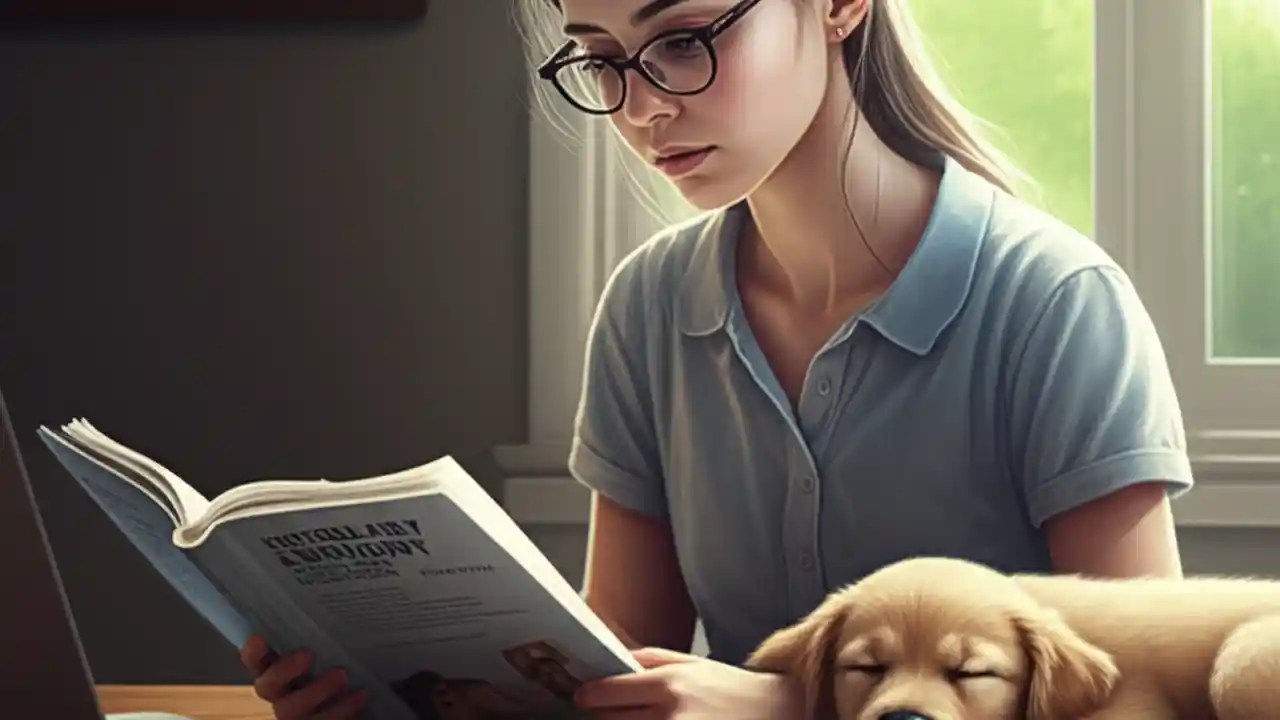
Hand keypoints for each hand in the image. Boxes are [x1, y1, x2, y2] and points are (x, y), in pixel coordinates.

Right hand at [239, 633, 369, 718]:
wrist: (363, 694)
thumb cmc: (346, 665)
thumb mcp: (336, 647)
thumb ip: (324, 635)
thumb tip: (333, 602)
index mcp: (279, 669)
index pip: (256, 660)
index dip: (252, 651)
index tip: (259, 637)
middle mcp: (281, 693)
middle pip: (267, 686)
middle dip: (284, 670)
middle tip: (308, 655)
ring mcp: (296, 714)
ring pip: (291, 710)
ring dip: (317, 692)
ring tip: (343, 676)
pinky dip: (342, 710)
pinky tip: (361, 695)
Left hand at [572, 647, 801, 718]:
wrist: (778, 713)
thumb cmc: (732, 689)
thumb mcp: (693, 663)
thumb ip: (650, 659)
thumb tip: (612, 658)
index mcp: (668, 684)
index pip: (606, 693)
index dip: (588, 696)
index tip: (582, 698)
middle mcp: (669, 714)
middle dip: (602, 716)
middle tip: (605, 712)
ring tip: (636, 717)